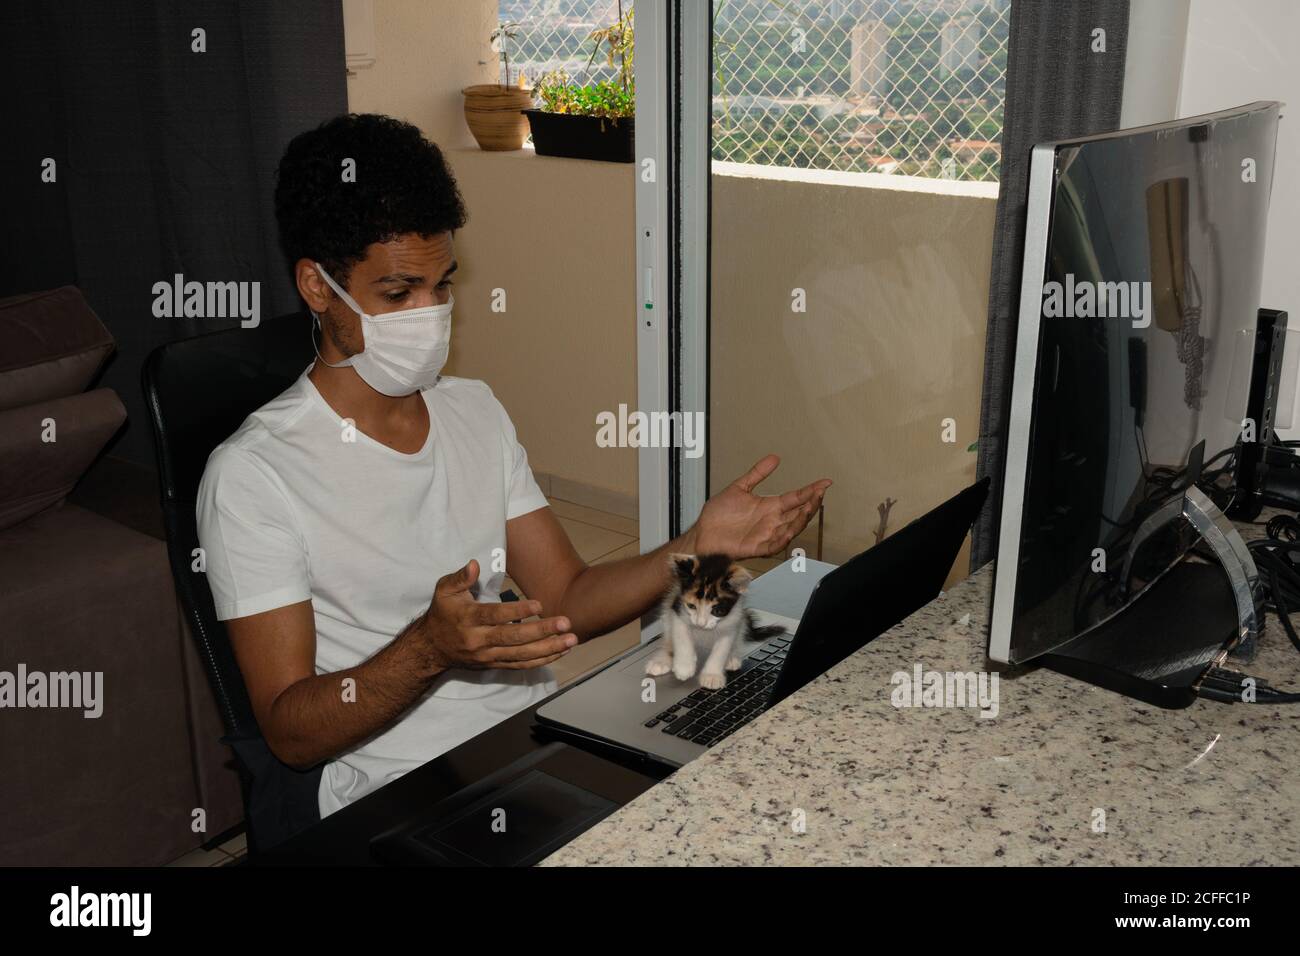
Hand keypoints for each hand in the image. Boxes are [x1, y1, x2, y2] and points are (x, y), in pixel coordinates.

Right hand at [409, 560, 576, 673]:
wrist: (431, 649)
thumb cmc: (442, 613)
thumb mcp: (444, 590)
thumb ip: (460, 577)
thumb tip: (475, 564)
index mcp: (468, 619)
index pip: (495, 616)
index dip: (518, 611)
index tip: (539, 605)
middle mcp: (479, 640)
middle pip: (513, 637)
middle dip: (542, 631)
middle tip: (565, 623)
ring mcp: (488, 656)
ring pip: (521, 655)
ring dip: (549, 649)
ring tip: (571, 640)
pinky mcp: (494, 665)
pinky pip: (520, 665)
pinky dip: (542, 660)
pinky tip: (560, 652)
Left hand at [692, 454, 830, 558]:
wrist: (703, 533)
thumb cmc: (719, 516)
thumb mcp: (739, 488)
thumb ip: (757, 474)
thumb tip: (774, 458)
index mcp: (770, 507)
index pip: (796, 497)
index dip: (811, 490)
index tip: (825, 482)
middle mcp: (772, 521)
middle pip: (799, 513)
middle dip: (812, 504)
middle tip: (820, 493)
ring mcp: (766, 534)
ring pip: (792, 528)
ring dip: (802, 519)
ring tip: (809, 507)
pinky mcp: (757, 547)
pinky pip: (775, 545)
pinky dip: (783, 539)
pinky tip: (790, 531)